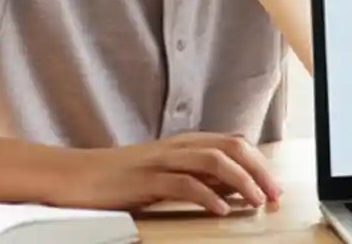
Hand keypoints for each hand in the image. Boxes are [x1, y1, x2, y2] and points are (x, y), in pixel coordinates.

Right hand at [51, 132, 281, 212]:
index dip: (259, 162)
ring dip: (240, 181)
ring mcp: (161, 160)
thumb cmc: (121, 178)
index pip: (233, 143)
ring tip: (256, 201)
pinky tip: (221, 210)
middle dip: (258, 170)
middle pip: (229, 148)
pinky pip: (183, 183)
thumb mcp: (166, 172)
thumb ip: (199, 175)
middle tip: (274, 195)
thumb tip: (235, 186)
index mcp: (185, 143)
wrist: (76, 176)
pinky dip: (207, 196)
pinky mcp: (145, 179)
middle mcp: (177, 146)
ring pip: (212, 161)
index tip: (275, 186)